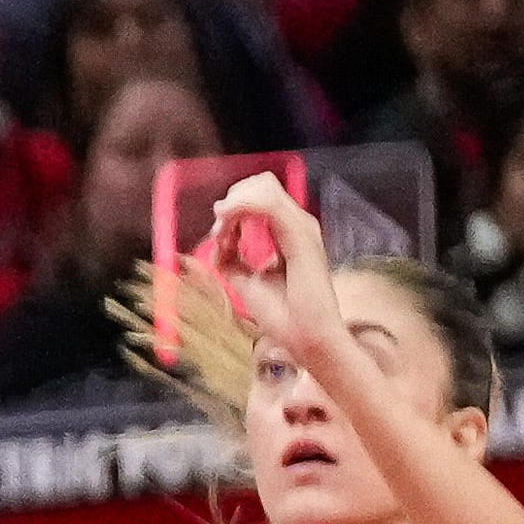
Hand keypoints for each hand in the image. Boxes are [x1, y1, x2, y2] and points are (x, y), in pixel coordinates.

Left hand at [202, 171, 343, 366]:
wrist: (307, 337)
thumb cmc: (284, 313)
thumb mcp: (246, 279)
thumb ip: (231, 258)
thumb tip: (216, 245)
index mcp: (289, 232)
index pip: (261, 195)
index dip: (232, 207)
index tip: (217, 235)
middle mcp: (298, 224)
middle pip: (260, 186)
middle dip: (230, 204)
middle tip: (218, 233)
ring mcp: (302, 228)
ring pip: (261, 189)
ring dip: (231, 209)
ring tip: (221, 236)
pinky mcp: (301, 237)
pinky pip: (265, 205)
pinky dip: (237, 213)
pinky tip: (226, 234)